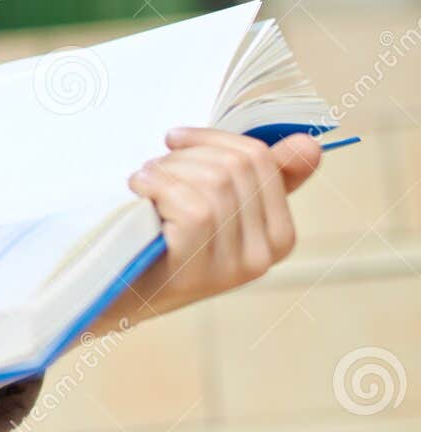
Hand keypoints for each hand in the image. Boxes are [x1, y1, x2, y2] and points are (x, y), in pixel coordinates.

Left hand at [119, 127, 322, 323]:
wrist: (122, 292)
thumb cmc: (167, 243)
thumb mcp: (216, 209)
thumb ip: (260, 178)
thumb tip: (309, 144)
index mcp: (280, 234)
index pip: (260, 159)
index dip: (212, 139)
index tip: (176, 140)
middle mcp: (266, 253)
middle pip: (235, 166)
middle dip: (186, 155)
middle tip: (155, 167)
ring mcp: (235, 265)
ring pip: (213, 181)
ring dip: (167, 170)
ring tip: (145, 181)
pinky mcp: (200, 267)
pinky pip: (191, 204)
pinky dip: (156, 185)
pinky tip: (139, 191)